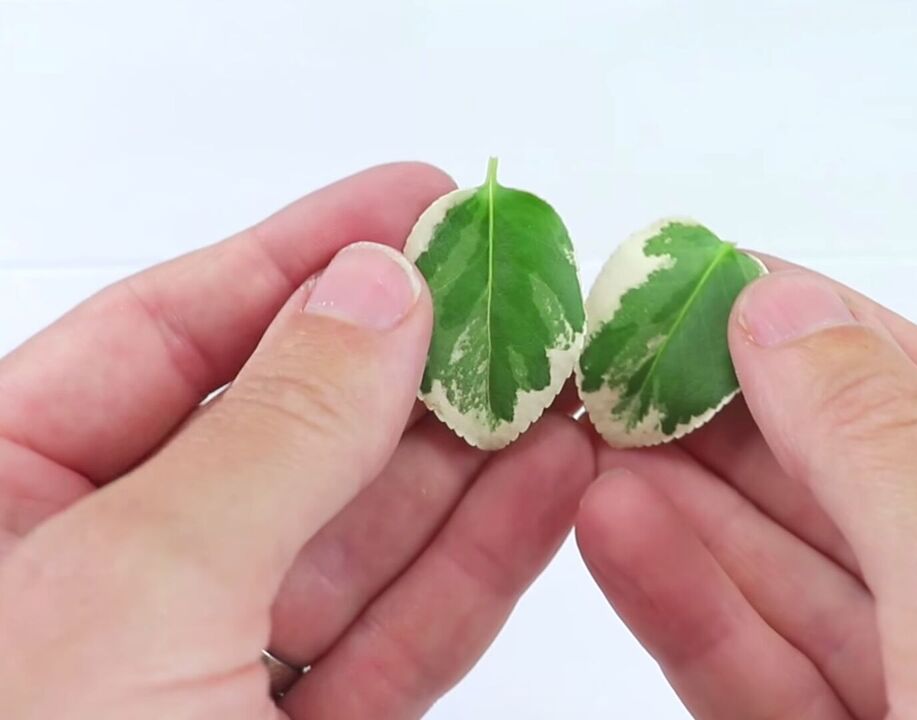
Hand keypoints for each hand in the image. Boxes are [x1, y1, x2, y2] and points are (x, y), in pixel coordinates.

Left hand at [0, 164, 593, 719]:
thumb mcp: (140, 583)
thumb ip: (277, 433)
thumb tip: (377, 292)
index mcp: (3, 510)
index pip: (159, 339)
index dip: (295, 258)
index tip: (414, 204)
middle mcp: (105, 581)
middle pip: (283, 431)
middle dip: (410, 361)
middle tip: (516, 292)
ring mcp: (206, 667)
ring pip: (358, 537)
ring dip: (470, 458)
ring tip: (560, 377)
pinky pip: (398, 636)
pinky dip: (479, 562)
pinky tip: (549, 482)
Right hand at [577, 261, 916, 718]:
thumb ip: (901, 464)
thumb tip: (789, 314)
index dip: (848, 337)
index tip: (727, 276)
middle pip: (876, 493)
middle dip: (747, 417)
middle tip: (632, 343)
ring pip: (803, 586)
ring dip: (696, 503)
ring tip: (598, 422)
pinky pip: (764, 677)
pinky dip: (687, 604)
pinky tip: (623, 528)